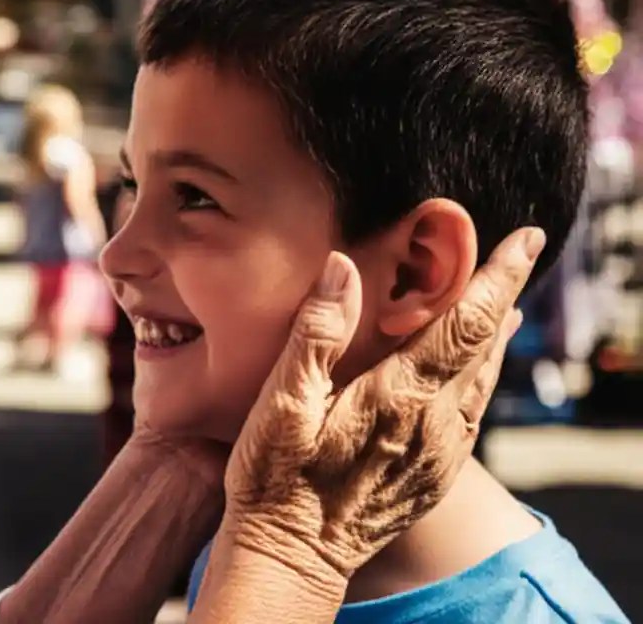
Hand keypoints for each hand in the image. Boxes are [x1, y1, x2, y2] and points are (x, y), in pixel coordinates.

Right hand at [220, 227, 544, 592]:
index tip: (524, 239)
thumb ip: (316, 334)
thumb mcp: (281, 404)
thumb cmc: (275, 479)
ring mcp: (439, 455)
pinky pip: (473, 416)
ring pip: (485, 382)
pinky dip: (482, 378)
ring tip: (506, 303)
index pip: (465, 324)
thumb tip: (341, 268)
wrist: (289, 559)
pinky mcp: (433, 477)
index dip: (498, 278)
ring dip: (497, 336)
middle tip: (521, 251)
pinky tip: (476, 372)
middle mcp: (434, 425)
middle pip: (486, 346)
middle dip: (506, 294)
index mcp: (399, 397)